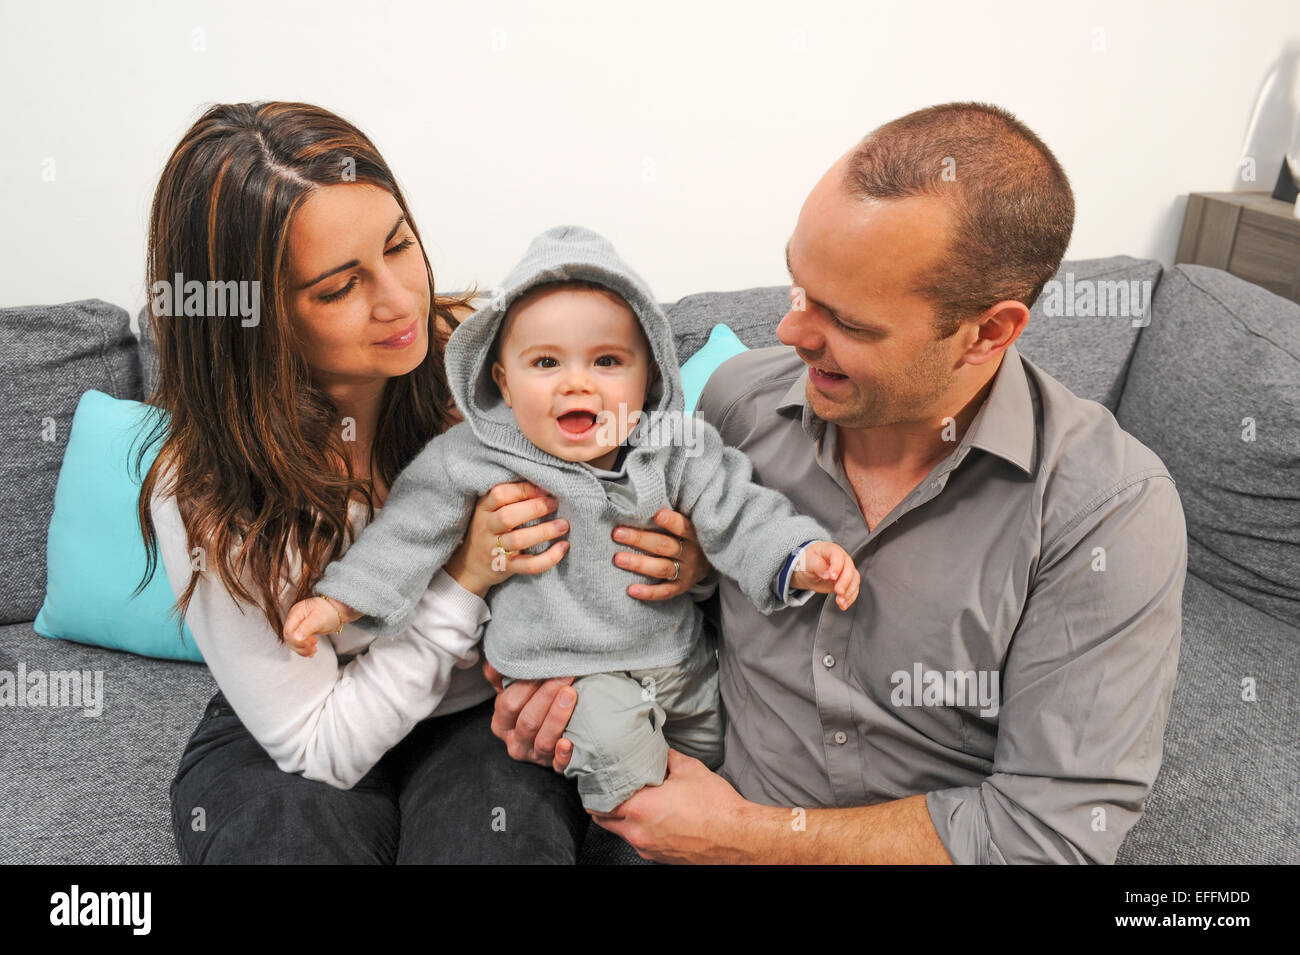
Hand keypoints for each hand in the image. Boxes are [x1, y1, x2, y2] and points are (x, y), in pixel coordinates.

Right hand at [283, 595, 358, 656]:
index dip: (296, 640)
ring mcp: (298, 627)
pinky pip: (300, 644)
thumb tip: (296, 638)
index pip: (288, 631)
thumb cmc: (329, 610)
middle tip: (312, 646)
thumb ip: (307, 628)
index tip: (308, 643)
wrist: (337, 610)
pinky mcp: (303, 633)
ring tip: (313, 649)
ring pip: (294, 643)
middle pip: (289, 638)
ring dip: (303, 649)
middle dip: (300, 645)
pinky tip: (311, 652)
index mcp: (295, 613)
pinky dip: (304, 650)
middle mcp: (295, 620)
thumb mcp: (319, 618)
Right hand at [444, 481, 569, 598]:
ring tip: (563, 525)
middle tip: (554, 504)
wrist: (471, 566)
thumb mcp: (491, 510)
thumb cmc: (490, 530)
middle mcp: (487, 528)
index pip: (500, 494)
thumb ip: (511, 498)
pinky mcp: (506, 567)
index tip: (544, 489)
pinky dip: (549, 558)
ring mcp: (495, 549)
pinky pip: (529, 566)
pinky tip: (563, 547)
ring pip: (518, 540)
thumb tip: (545, 486)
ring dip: (544, 531)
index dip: (524, 489)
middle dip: (535, 508)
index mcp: (484, 508)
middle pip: (508, 517)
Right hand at [484, 661, 576, 770]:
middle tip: (565, 677)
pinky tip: (568, 742)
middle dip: (547, 697)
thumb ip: (504, 675)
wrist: (554, 725)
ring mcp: (535, 756)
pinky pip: (558, 765)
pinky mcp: (555, 765)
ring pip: (544, 741)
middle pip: (528, 722)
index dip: (527, 685)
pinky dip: (563, 755)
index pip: (510, 704)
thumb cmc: (534, 703)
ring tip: (571, 695)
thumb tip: (494, 668)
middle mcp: (516, 743)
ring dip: (557, 717)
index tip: (546, 667)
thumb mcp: (515, 690)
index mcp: (502, 724)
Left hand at [589, 749, 752, 863]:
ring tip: (636, 799)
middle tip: (613, 786)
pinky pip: (639, 840)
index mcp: (639, 808)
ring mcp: (647, 848)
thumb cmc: (715, 807)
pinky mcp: (659, 857)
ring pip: (621, 831)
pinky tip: (654, 815)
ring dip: (622, 816)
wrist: (737, 838)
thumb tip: (658, 749)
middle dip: (605, 802)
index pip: (600, 800)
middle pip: (604, 819)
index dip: (598, 786)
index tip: (601, 776)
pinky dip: (639, 828)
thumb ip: (667, 757)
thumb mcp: (689, 769)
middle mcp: (637, 832)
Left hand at [612, 508, 712, 600]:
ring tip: (618, 558)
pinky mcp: (681, 586)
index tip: (656, 514)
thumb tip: (642, 499)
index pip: (683, 526)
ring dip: (639, 563)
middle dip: (640, 539)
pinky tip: (631, 590)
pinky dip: (648, 592)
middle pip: (664, 546)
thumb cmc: (689, 535)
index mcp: (694, 533)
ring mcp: (687, 571)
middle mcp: (691, 553)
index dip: (671, 521)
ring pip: (661, 567)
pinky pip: (665, 591)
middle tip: (617, 533)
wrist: (713, 559)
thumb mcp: (689, 523)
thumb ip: (671, 515)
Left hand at [790, 541, 859, 610]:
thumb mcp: (807, 561)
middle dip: (845, 581)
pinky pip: (853, 589)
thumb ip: (816, 565)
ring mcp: (846, 571)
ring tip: (840, 601)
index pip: (838, 556)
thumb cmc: (807, 561)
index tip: (832, 577)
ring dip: (849, 592)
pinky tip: (843, 605)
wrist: (807, 569)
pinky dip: (849, 598)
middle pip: (849, 569)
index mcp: (831, 550)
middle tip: (838, 591)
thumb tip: (827, 573)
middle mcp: (842, 559)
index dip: (837, 566)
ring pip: (854, 580)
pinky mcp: (846, 582)